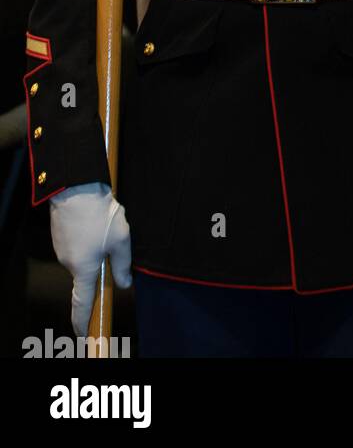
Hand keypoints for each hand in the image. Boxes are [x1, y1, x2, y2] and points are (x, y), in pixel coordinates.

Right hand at [49, 182, 132, 336]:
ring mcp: (61, 249)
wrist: (76, 187)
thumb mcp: (121, 240)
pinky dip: (87, 236)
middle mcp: (68, 263)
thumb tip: (124, 284)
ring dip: (95, 247)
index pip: (82, 303)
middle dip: (100, 264)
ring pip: (83, 256)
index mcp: (83, 269)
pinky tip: (95, 220)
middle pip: (86, 274)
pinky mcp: (59, 235)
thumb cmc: (99, 215)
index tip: (84, 334)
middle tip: (113, 241)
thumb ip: (122, 265)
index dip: (83, 321)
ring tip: (105, 224)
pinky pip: (77, 243)